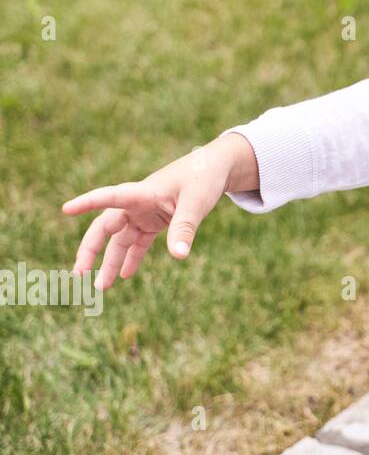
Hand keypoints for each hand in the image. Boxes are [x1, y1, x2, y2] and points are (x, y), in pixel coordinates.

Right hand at [62, 133, 255, 290]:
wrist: (217, 167)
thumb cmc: (204, 177)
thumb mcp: (197, 202)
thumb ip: (185, 227)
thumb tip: (179, 255)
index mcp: (142, 192)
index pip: (110, 197)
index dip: (88, 202)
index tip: (66, 209)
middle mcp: (137, 203)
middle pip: (106, 227)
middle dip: (90, 250)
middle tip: (79, 274)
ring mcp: (145, 213)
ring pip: (120, 239)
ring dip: (110, 261)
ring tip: (101, 286)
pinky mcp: (155, 220)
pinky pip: (138, 242)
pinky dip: (132, 258)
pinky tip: (124, 275)